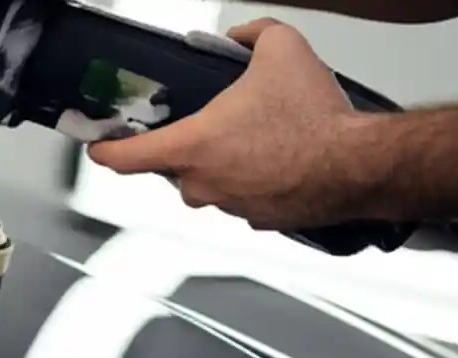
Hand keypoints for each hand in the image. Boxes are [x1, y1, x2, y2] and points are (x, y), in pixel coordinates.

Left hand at [88, 19, 376, 230]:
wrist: (358, 164)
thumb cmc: (315, 119)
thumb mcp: (280, 49)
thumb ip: (251, 36)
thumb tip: (243, 37)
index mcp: (193, 145)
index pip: (129, 157)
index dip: (107, 151)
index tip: (99, 148)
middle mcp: (205, 183)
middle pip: (175, 169)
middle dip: (189, 148)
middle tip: (216, 125)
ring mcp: (232, 206)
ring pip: (212, 185)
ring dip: (226, 165)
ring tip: (260, 139)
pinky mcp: (261, 221)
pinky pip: (245, 199)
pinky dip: (256, 182)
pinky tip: (281, 160)